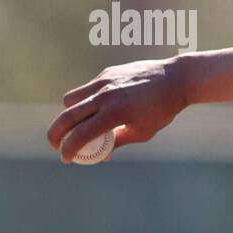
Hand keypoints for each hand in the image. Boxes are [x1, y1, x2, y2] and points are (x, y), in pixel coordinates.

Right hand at [47, 57, 189, 162]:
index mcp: (115, 113)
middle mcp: (105, 96)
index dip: (69, 150)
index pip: (81, 135)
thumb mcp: (143, 132)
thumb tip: (101, 154)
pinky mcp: (107, 73)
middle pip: (67, 116)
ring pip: (71, 99)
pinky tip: (97, 108)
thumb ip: (118, 141)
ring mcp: (104, 81)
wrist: (176, 78)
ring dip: (68, 114)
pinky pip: (86, 89)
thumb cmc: (163, 109)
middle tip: (55, 145)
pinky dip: (85, 101)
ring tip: (77, 125)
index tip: (66, 159)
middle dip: (55, 134)